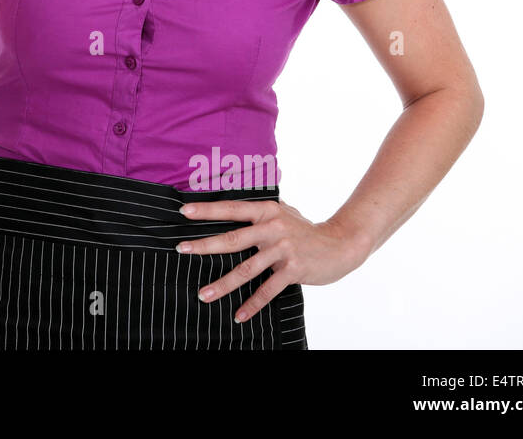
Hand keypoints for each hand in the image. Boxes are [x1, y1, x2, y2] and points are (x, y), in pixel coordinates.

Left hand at [175, 198, 368, 323]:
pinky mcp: (293, 270)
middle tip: (182, 249)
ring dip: (223, 284)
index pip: (232, 209)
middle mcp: (273, 227)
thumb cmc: (305, 229)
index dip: (207, 210)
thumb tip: (231, 207)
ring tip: (203, 294)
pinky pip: (268, 289)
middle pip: (233, 239)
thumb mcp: (283, 212)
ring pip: (246, 269)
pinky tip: (238, 315)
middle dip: (205, 246)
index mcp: (267, 210)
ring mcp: (283, 249)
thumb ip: (259, 212)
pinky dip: (252, 304)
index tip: (184, 211)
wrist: (341, 244)